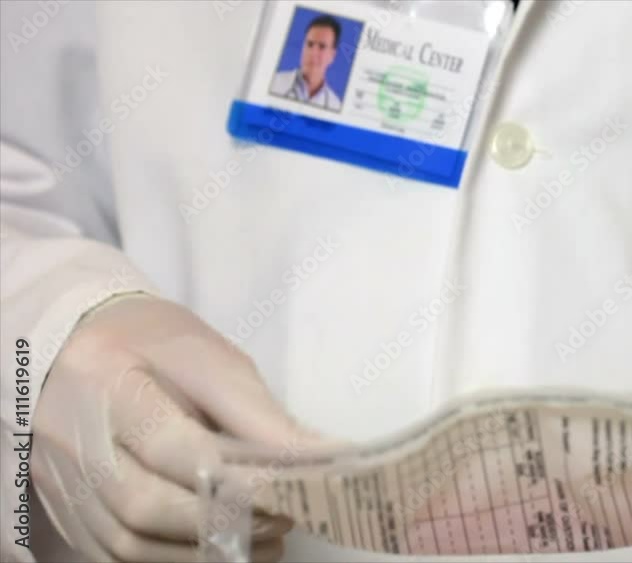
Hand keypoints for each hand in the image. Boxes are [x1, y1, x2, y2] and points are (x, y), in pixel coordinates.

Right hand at [31, 295, 312, 561]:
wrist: (71, 345)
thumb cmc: (152, 346)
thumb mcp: (208, 357)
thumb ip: (255, 413)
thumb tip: (315, 458)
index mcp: (107, 378)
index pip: (170, 444)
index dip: (233, 476)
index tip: (288, 488)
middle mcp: (70, 436)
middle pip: (144, 504)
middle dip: (223, 521)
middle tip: (282, 517)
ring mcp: (61, 480)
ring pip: (129, 542)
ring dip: (203, 552)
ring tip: (266, 538)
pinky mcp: (66, 509)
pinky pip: (115, 554)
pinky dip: (173, 559)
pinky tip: (221, 549)